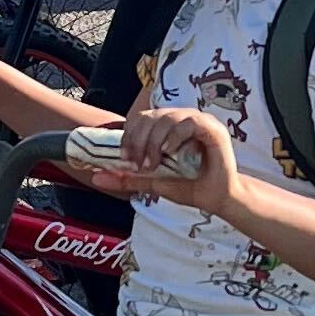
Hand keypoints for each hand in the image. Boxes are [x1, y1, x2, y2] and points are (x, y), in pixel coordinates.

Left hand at [119, 103, 234, 212]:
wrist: (218, 199)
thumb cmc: (190, 187)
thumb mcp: (153, 181)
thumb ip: (127, 178)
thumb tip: (96, 178)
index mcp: (168, 127)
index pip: (141, 119)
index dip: (129, 135)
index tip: (125, 158)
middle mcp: (182, 119)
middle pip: (150, 116)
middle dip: (138, 140)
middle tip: (136, 163)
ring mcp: (198, 121)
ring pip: (166, 117)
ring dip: (153, 141)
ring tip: (152, 163)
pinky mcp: (212, 128)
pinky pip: (188, 122)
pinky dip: (174, 136)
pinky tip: (169, 152)